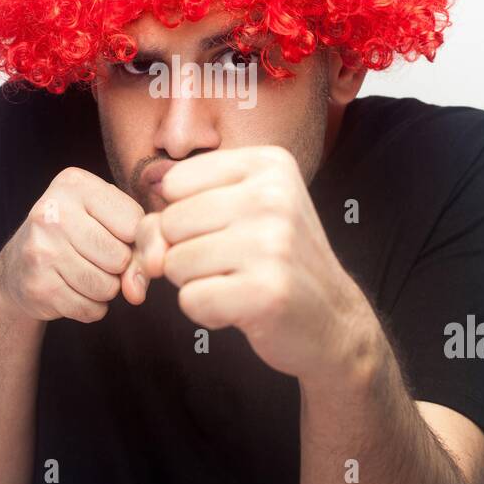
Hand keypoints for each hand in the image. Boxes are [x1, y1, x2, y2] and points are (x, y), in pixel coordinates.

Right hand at [0, 167, 142, 322]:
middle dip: (118, 266)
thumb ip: (135, 248)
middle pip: (120, 257)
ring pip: (107, 287)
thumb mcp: (105, 220)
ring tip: (85, 273)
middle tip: (96, 257)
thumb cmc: (74, 236)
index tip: (114, 235)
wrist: (17, 266)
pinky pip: (90, 309)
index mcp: (75, 184)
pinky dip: (91, 307)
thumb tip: (136, 292)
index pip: (133, 222)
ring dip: (105, 289)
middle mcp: (53, 211)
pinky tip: (72, 290)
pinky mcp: (37, 286)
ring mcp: (41, 249)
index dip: (133, 238)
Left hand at [126, 146, 380, 386]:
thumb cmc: (273, 262)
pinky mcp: (265, 292)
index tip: (225, 229)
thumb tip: (150, 257)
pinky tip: (243, 308)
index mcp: (268, 164)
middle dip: (188, 252)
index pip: (173, 183)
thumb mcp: (231, 216)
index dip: (184, 216)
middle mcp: (273, 196)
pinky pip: (190, 300)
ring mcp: (272, 244)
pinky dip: (207, 313)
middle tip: (235, 263)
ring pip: (174, 263)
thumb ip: (172, 217)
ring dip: (197, 284)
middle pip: (170, 223)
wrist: (333, 320)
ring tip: (240, 283)